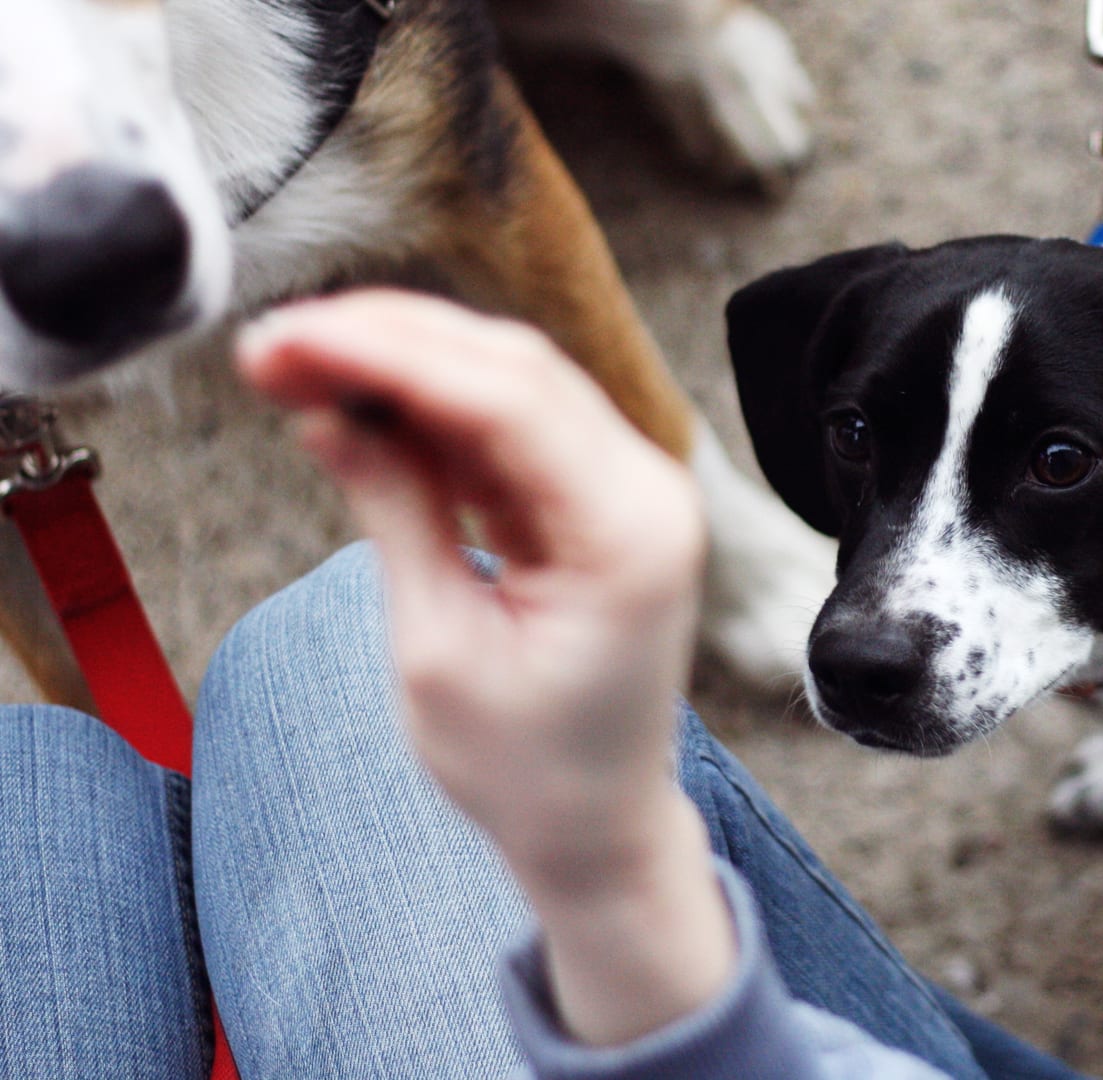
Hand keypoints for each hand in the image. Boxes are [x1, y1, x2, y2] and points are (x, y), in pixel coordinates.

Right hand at [238, 289, 732, 1046]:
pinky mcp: (598, 501)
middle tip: (270, 348)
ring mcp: (631, 491)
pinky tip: (356, 404)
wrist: (597, 826)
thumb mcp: (440, 650)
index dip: (389, 353)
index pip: (509, 399)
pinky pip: (513, 428)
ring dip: (403, 365)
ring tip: (293, 366)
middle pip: (514, 371)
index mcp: (630, 534)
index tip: (285, 343)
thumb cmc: (527, 769)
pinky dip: (433, 410)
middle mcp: (648, 494)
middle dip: (388, 343)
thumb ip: (398, 513)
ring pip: (511, 384)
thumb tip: (331, 411)